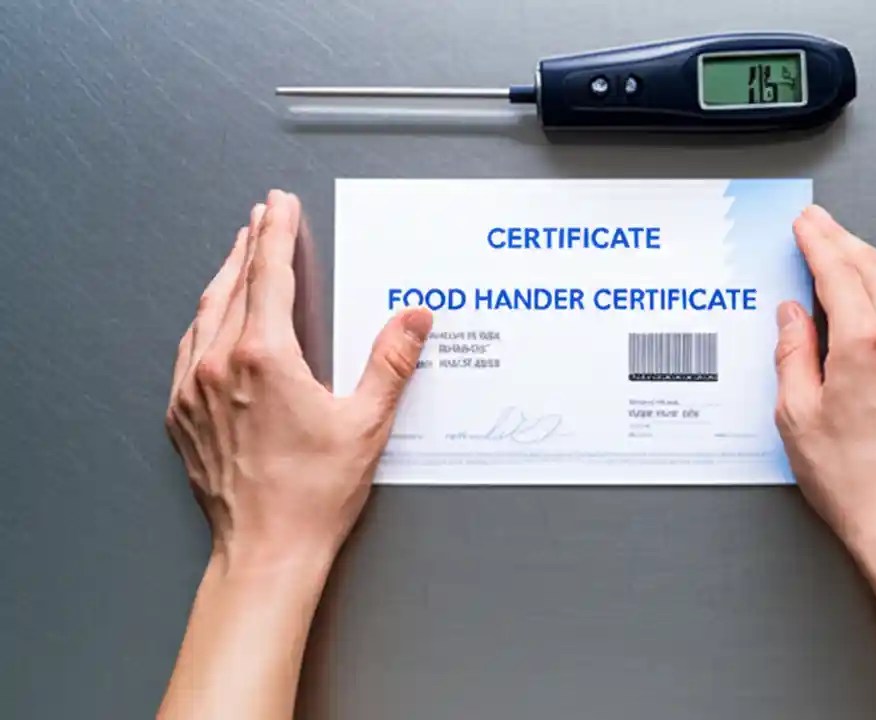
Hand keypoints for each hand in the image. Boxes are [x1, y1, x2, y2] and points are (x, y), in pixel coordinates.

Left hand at [165, 190, 432, 570]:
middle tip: (262, 216)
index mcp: (265, 359)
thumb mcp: (367, 423)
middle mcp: (220, 366)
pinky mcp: (181, 416)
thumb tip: (414, 319)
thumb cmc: (314, 494)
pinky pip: (189, 351)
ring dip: (225, 279)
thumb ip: (390, 363)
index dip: (275, 234)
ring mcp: (193, 391)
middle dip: (249, 245)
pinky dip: (205, 322)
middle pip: (232, 285)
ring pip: (205, 315)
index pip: (269, 276)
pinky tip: (214, 322)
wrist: (265, 551)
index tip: (278, 205)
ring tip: (240, 257)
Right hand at [773, 205, 875, 560]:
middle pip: (873, 268)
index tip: (804, 224)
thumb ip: (792, 354)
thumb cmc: (854, 480)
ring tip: (838, 255)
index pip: (838, 271)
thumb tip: (792, 317)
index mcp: (866, 343)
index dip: (817, 241)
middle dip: (842, 240)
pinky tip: (867, 304)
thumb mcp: (797, 415)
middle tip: (817, 224)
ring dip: (866, 265)